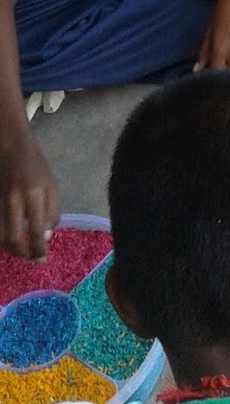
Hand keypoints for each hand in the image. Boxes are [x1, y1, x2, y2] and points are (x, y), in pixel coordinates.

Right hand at [0, 126, 58, 259]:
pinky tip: (12, 239)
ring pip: (0, 238)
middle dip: (24, 254)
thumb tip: (45, 237)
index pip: (36, 231)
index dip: (39, 249)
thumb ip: (51, 212)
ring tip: (23, 251)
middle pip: (13, 240)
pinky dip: (3, 239)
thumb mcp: (51, 185)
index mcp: (34, 194)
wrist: (11, 146)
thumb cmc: (35, 165)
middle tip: (33, 258)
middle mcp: (13, 201)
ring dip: (12, 250)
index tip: (43, 257)